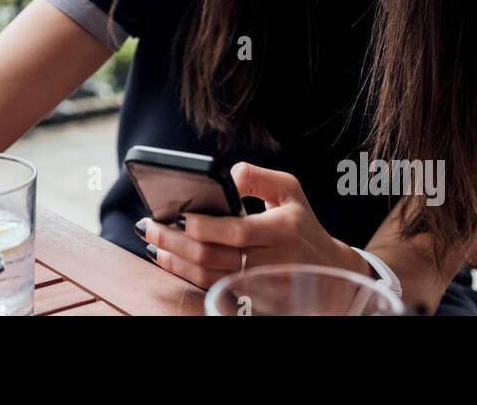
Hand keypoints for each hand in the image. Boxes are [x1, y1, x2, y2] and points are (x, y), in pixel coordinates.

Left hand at [134, 161, 368, 288]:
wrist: (328, 272)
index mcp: (283, 230)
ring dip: (174, 261)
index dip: (203, 226)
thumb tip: (223, 177)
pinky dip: (186, 274)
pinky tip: (170, 259)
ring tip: (153, 243)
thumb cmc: (301, 224)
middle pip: (213, 257)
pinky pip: (212, 287)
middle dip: (175, 242)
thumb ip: (255, 176)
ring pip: (208, 277)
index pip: (237, 231)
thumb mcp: (289, 189)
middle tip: (149, 227)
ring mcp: (261, 286)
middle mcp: (272, 261)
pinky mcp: (252, 300)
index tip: (176, 216)